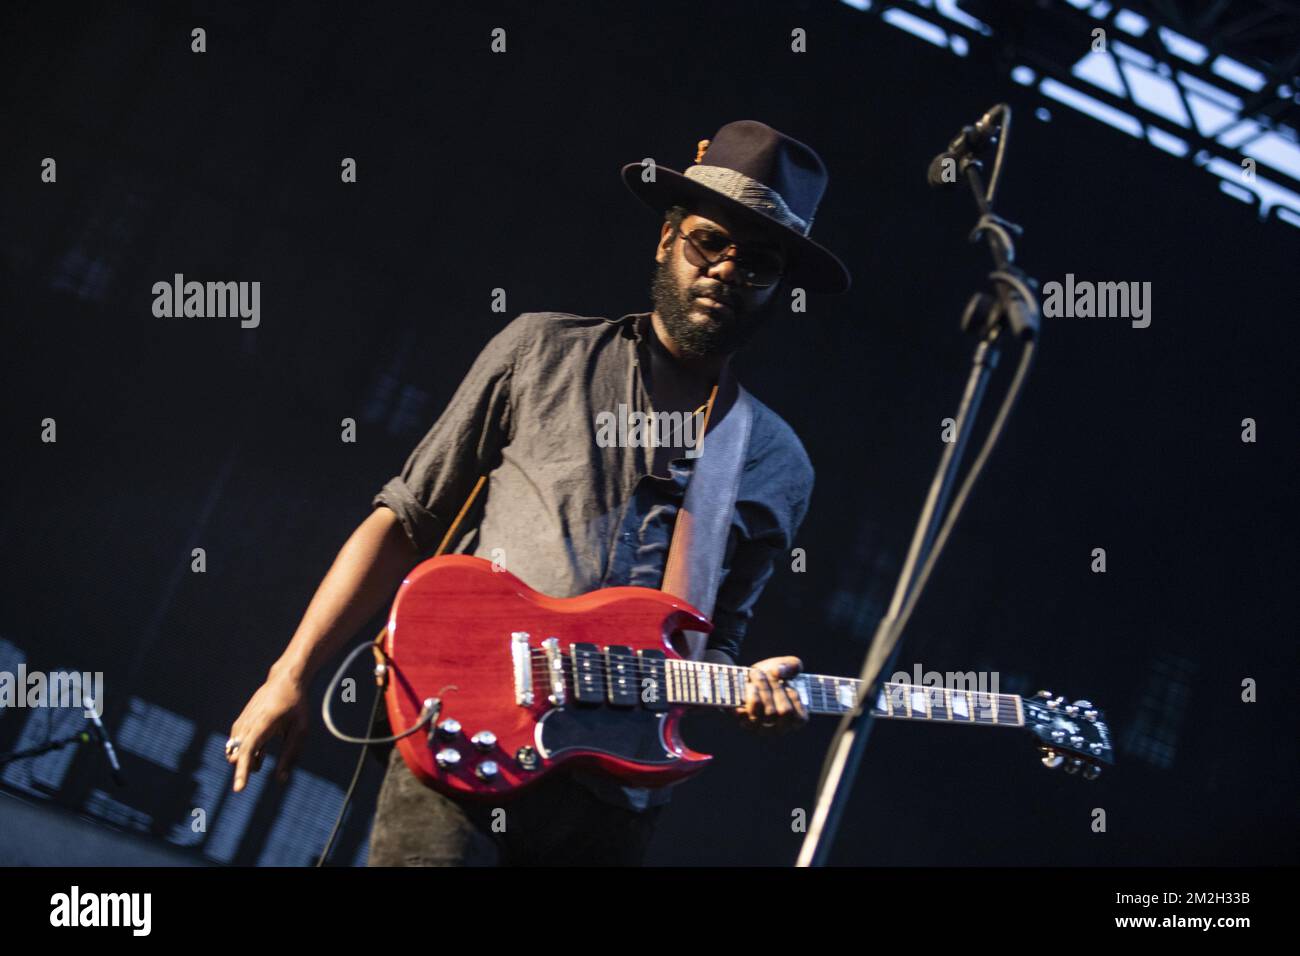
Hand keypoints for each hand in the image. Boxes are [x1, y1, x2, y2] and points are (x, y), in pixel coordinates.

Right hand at [226, 672, 308, 790]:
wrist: (284, 681)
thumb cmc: (296, 706)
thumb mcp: (300, 731)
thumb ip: (290, 755)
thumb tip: (281, 780)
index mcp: (263, 724)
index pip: (247, 751)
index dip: (243, 771)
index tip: (239, 789)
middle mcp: (247, 724)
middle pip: (237, 756)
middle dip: (246, 767)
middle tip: (262, 761)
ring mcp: (240, 723)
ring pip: (235, 753)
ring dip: (247, 760)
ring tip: (263, 756)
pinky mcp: (239, 724)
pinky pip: (236, 747)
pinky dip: (246, 754)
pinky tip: (259, 755)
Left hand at [733, 656, 807, 734]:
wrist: (745, 678)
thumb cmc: (771, 676)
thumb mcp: (786, 665)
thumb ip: (792, 665)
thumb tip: (779, 671)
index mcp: (793, 719)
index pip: (800, 717)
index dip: (795, 698)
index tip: (787, 683)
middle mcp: (778, 728)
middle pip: (785, 711)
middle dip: (777, 687)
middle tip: (768, 673)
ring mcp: (762, 728)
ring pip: (769, 712)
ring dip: (764, 688)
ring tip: (757, 674)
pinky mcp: (745, 723)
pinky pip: (750, 714)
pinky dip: (751, 697)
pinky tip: (751, 686)